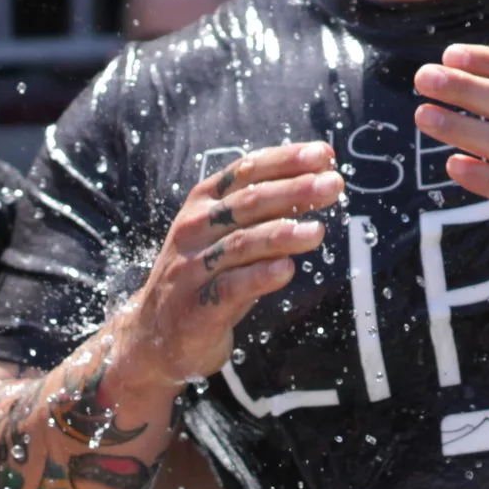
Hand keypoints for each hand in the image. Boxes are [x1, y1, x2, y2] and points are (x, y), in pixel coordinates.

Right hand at [110, 143, 341, 393]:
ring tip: (317, 232)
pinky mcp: (197, 306)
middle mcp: (195, 229)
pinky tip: (287, 270)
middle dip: (294, 190)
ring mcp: (192, 267)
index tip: (324, 154)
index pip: (246, 171)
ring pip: (241, 243)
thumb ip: (263, 213)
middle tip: (333, 185)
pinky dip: (259, 276)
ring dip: (282, 234)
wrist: (155, 333)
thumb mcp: (227, 235)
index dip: (285, 161)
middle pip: (248, 203)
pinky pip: (231, 287)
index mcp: (203, 203)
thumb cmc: (204, 276)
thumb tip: (317, 184)